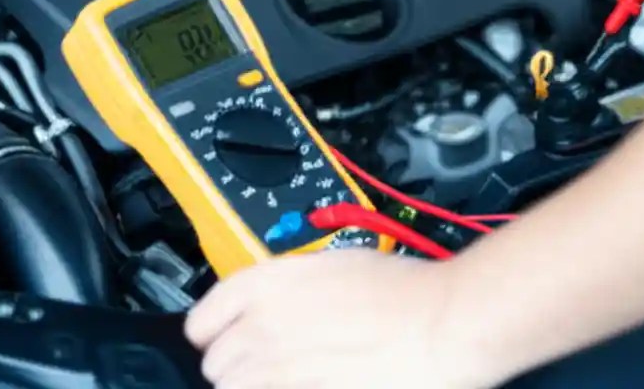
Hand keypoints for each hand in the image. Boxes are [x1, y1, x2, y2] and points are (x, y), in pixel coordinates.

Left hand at [185, 250, 485, 388]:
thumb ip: (289, 289)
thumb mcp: (335, 266)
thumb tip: (273, 305)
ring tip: (287, 379)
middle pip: (216, 363)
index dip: (213, 331)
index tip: (223, 338)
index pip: (202, 319)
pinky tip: (308, 384)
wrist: (441, 322)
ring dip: (254, 386)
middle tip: (268, 362)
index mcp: (267, 283)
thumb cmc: (404, 290)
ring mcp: (278, 368)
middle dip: (237, 364)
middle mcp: (262, 325)